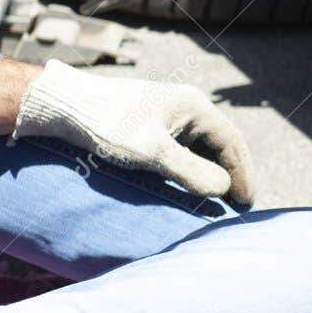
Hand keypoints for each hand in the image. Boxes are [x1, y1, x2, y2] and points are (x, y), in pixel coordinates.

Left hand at [12, 60, 253, 203]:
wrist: (65, 106)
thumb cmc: (108, 126)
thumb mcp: (151, 153)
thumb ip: (190, 171)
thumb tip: (222, 189)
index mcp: (194, 106)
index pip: (232, 142)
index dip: (243, 174)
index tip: (246, 204)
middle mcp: (187, 107)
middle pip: (221, 144)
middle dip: (231, 174)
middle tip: (237, 206)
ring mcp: (170, 115)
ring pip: (202, 147)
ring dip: (212, 172)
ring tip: (217, 201)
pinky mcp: (153, 124)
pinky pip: (184, 148)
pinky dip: (193, 167)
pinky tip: (190, 185)